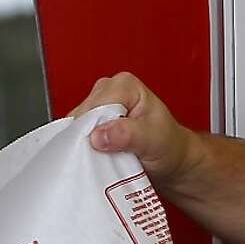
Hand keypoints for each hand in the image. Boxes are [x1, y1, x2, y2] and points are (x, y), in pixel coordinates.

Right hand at [67, 72, 201, 192]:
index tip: (109, 147)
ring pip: (75, 126)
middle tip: (109, 153)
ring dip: (85, 145)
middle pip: (81, 116)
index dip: (95, 130)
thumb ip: (128, 135)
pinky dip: (83, 147)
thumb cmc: (167, 145)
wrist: (170, 158)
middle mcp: (107, 90)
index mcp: (124, 85)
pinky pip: (74, 134)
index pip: (94, 107)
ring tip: (107, 155)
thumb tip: (98, 134)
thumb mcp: (153, 140)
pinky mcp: (90, 120)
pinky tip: (99, 154)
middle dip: (88, 138)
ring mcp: (97, 105)